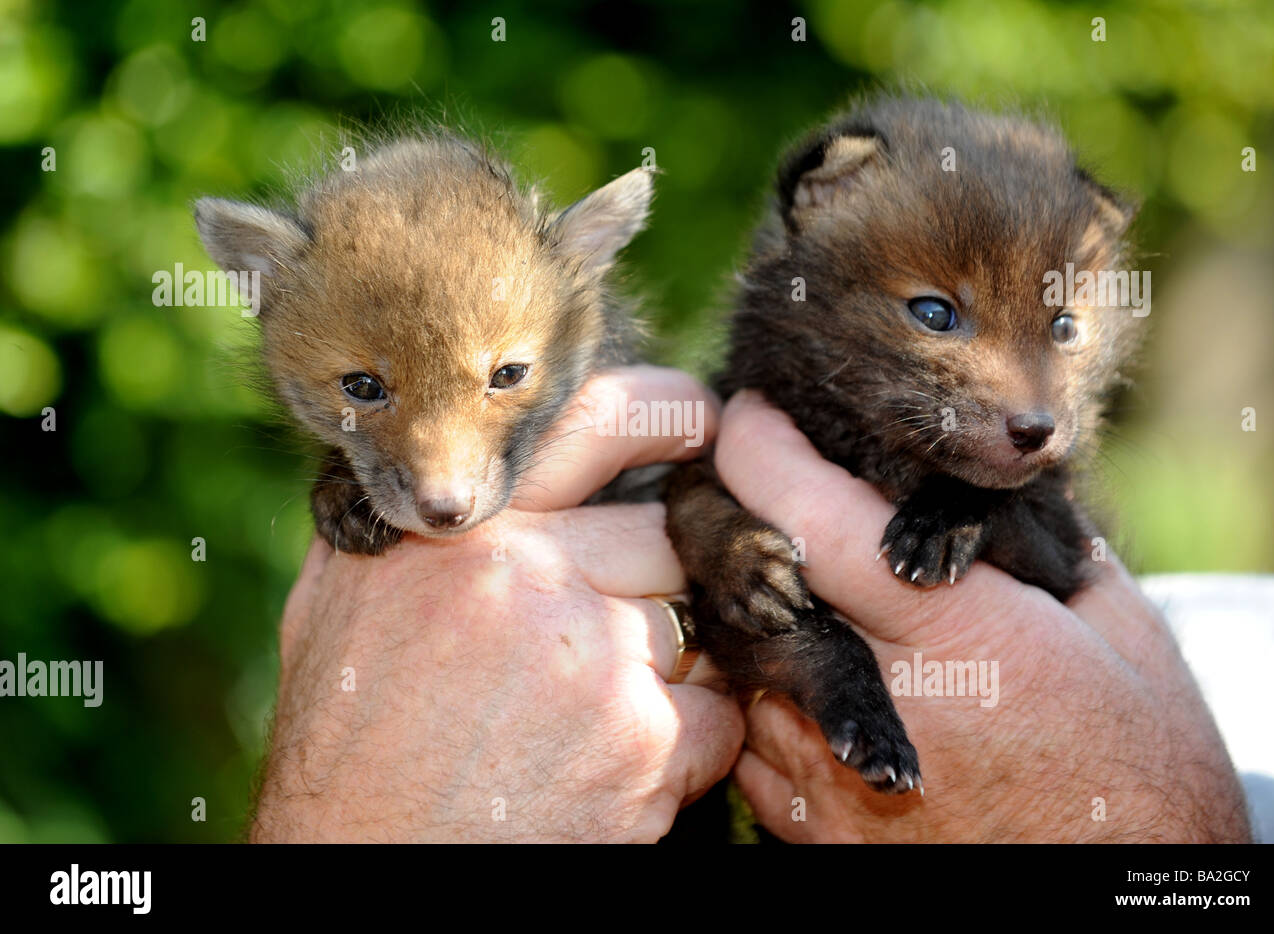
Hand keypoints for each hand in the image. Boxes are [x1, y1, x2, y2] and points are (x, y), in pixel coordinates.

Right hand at [251, 366, 741, 841]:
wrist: (362, 866)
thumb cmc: (346, 746)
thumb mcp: (337, 606)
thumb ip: (404, 526)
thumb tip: (455, 471)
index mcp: (460, 530)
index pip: (594, 420)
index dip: (664, 410)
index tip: (696, 420)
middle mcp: (529, 575)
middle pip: (664, 535)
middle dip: (655, 581)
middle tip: (615, 630)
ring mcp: (593, 654)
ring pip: (693, 625)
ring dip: (665, 668)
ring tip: (588, 717)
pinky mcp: (642, 740)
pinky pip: (717, 713)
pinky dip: (686, 744)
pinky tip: (612, 771)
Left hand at [714, 391, 1250, 842]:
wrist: (1111, 892)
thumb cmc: (1135, 766)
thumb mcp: (1117, 627)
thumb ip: (1038, 541)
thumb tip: (977, 473)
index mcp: (952, 631)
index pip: (808, 513)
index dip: (761, 446)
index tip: (752, 416)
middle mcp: (873, 697)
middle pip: (747, 577)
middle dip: (738, 519)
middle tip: (752, 488)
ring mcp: (827, 771)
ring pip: (736, 655)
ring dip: (750, 606)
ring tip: (788, 582)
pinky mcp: (807, 827)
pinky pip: (745, 734)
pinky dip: (762, 689)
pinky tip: (806, 671)